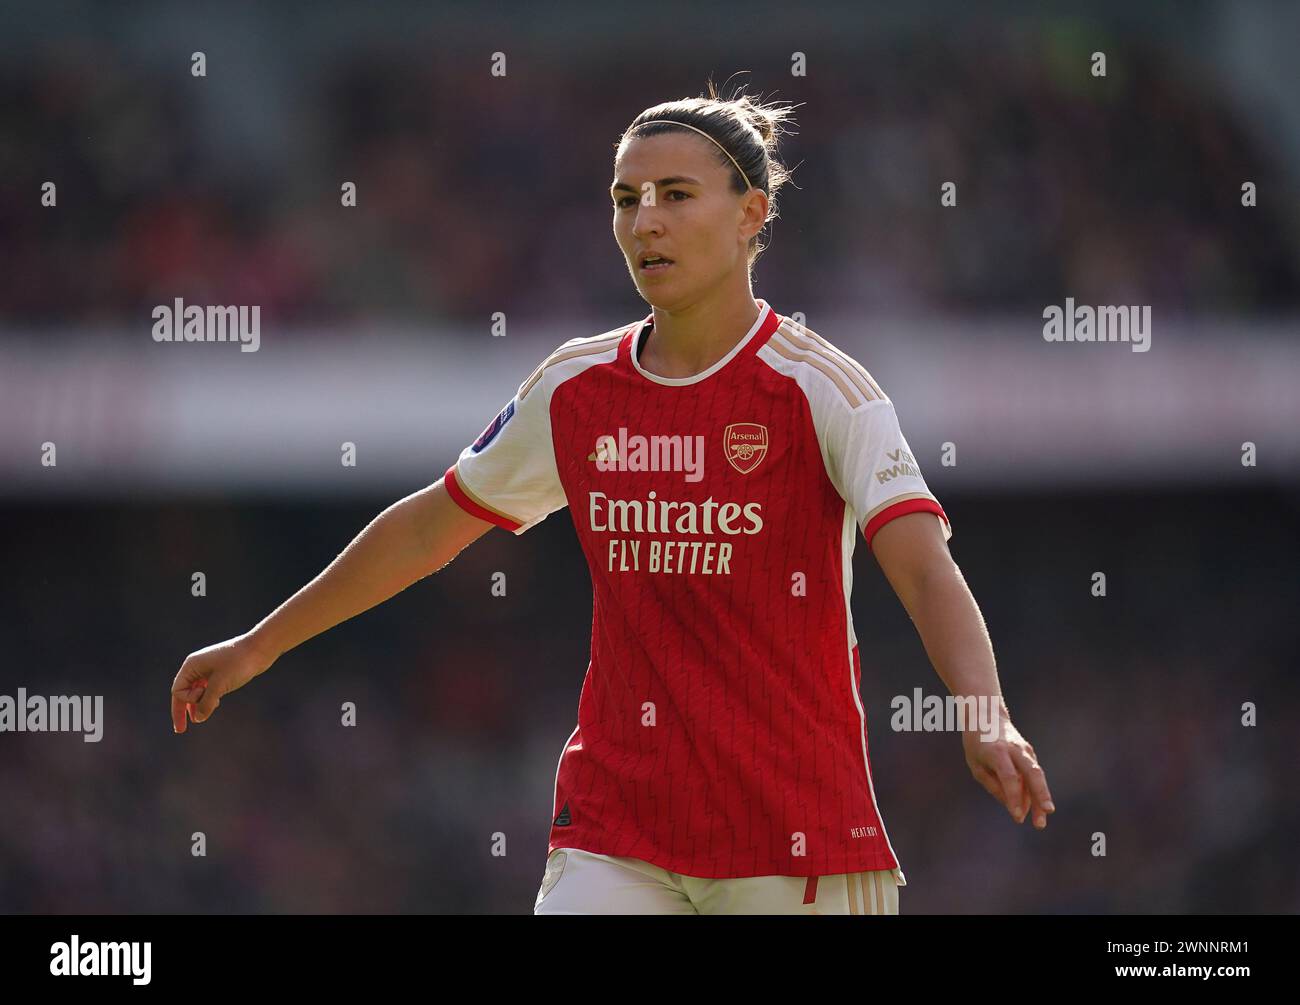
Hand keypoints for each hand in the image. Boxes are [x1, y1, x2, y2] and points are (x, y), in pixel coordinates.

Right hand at [170, 632, 278, 732]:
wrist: (260, 649)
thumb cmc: (238, 663)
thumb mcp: (220, 685)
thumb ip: (206, 703)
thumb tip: (198, 719)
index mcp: (192, 665)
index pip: (178, 690)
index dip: (188, 700)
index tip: (205, 696)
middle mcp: (197, 666)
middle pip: (184, 692)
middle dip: (182, 710)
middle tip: (181, 730)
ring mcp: (209, 669)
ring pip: (196, 691)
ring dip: (197, 705)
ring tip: (198, 720)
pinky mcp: (221, 672)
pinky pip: (208, 688)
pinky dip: (208, 698)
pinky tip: (215, 705)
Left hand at [961, 702, 1054, 828]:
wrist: (986, 716)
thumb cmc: (976, 744)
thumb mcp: (976, 765)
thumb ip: (993, 785)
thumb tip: (1014, 807)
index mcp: (997, 751)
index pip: (1009, 777)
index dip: (1014, 797)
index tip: (1017, 817)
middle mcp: (1015, 750)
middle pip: (1033, 772)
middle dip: (1041, 794)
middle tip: (1046, 814)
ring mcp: (1026, 751)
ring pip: (1038, 776)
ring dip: (1041, 799)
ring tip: (1041, 822)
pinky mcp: (1030, 755)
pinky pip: (1033, 776)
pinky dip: (1034, 793)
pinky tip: (1033, 811)